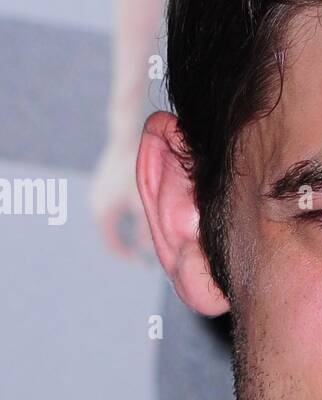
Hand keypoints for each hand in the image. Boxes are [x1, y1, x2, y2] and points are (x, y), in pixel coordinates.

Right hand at [89, 132, 155, 259]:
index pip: (113, 245)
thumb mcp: (144, 203)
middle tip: (147, 252)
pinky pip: (115, 208)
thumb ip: (145, 230)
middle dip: (129, 243)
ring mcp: (99, 193)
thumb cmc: (137, 169)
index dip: (129, 256)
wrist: (127, 135)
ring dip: (128, 229)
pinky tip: (142, 214)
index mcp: (102, 214)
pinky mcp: (105, 184)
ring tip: (146, 235)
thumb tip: (146, 251)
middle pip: (112, 233)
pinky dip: (126, 216)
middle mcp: (96, 205)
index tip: (143, 263)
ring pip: (114, 220)